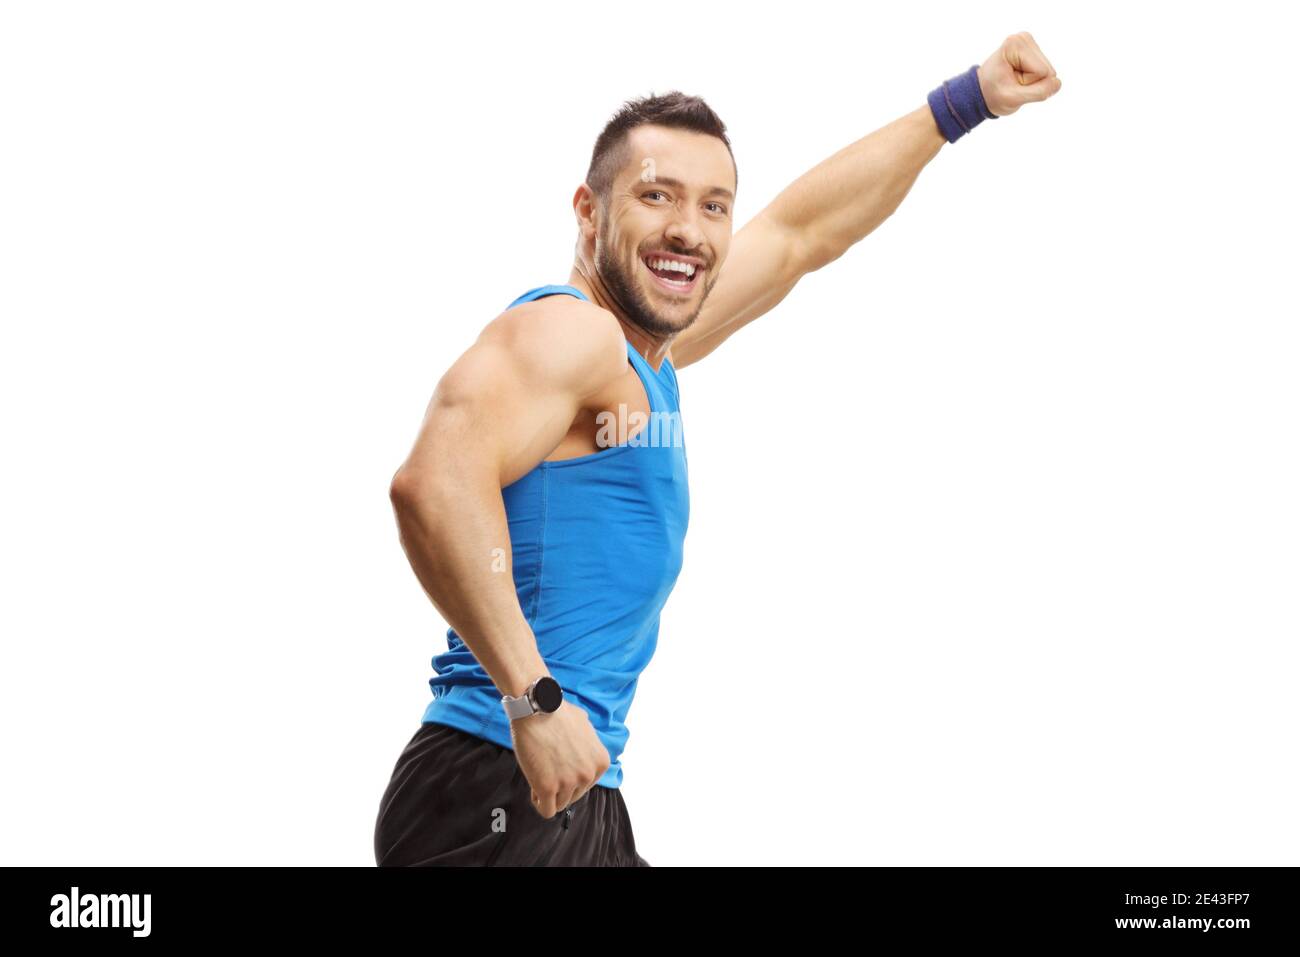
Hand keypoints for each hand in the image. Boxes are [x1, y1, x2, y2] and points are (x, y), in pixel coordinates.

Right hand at [509, 699, 611, 818]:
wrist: (537, 708)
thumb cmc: (557, 713)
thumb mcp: (585, 726)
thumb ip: (589, 744)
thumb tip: (585, 749)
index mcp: (601, 762)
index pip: (586, 785)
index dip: (570, 777)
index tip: (559, 765)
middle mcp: (588, 774)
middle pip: (573, 796)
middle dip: (559, 786)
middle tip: (546, 767)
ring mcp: (569, 782)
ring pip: (559, 804)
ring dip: (548, 793)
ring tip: (539, 773)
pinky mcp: (548, 787)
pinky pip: (546, 810)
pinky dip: (539, 801)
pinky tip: (534, 787)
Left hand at [977, 32, 1061, 116]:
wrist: (984, 91)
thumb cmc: (994, 95)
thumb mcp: (1013, 99)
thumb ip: (1038, 92)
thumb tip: (1058, 83)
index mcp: (1015, 45)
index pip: (1041, 72)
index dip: (1027, 83)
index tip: (1011, 82)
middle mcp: (1023, 38)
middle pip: (1047, 70)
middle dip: (1031, 82)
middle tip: (1013, 82)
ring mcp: (1030, 42)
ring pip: (1048, 71)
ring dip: (1032, 81)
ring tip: (1014, 79)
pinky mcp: (1035, 49)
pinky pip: (1047, 71)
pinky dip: (1034, 78)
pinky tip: (1020, 75)